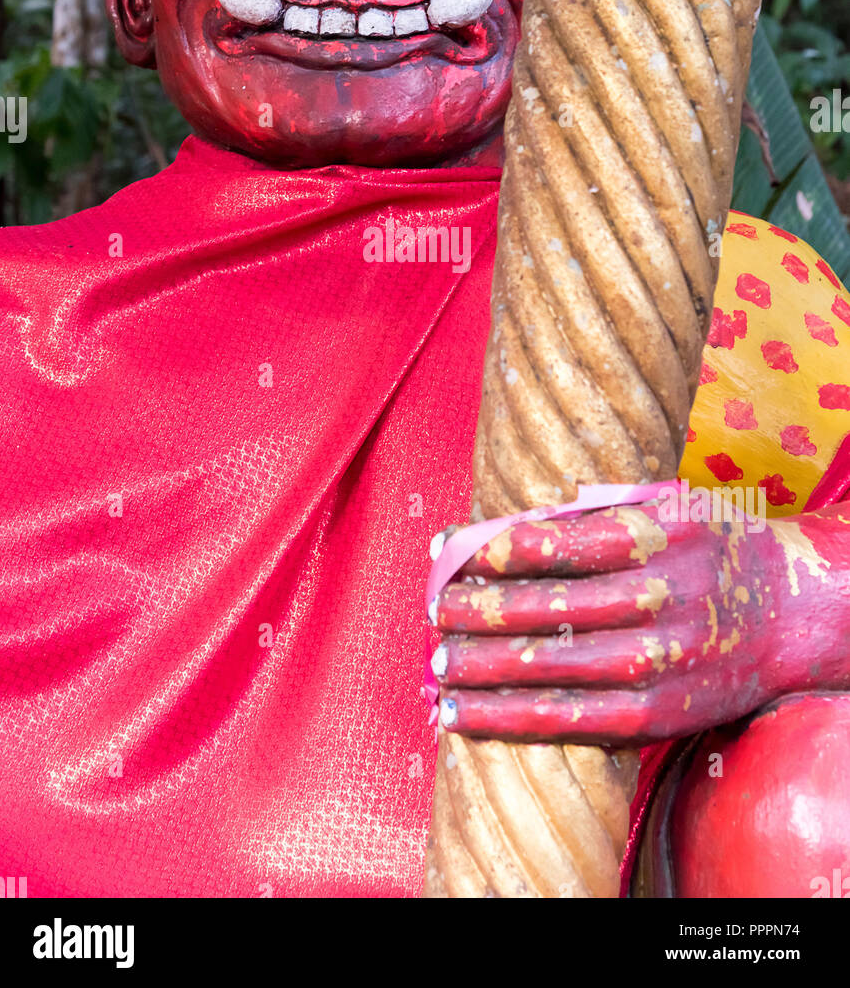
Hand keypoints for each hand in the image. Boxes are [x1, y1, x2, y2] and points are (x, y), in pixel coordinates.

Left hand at [433, 498, 845, 744]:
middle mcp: (654, 601)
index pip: (548, 544)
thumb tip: (506, 522)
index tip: (441, 548)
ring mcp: (654, 663)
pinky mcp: (653, 715)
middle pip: (540, 607)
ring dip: (477, 669)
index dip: (484, 549)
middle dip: (472, 610)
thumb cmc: (714, 546)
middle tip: (431, 608)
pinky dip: (503, 720)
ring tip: (435, 663)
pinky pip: (565, 721)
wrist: (792, 613)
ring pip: (544, 670)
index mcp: (651, 539)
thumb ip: (595, 508)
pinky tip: (462, 714)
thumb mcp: (668, 504)